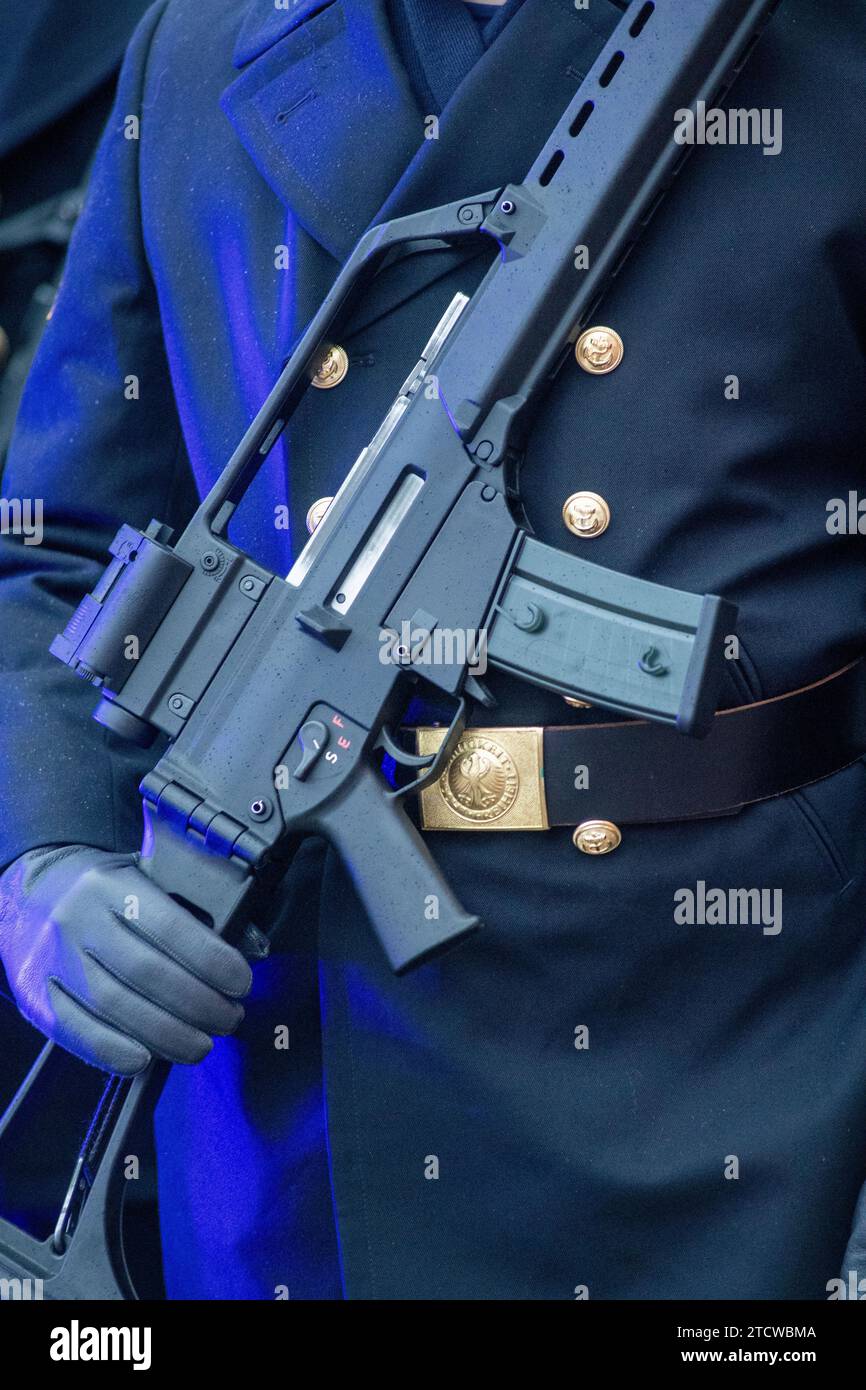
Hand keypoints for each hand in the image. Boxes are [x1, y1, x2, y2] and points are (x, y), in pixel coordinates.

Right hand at [0, 845, 251, 1074]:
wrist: (35, 892)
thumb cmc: (108, 892)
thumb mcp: (148, 877)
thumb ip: (192, 908)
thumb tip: (248, 948)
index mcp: (112, 883)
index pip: (170, 925)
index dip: (211, 960)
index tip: (241, 983)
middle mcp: (77, 919)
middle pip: (146, 972)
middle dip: (199, 1004)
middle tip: (229, 1019)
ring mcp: (53, 959)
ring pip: (115, 1007)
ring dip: (167, 1035)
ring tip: (201, 1044)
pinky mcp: (36, 996)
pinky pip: (78, 1032)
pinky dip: (116, 1052)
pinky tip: (148, 1059)